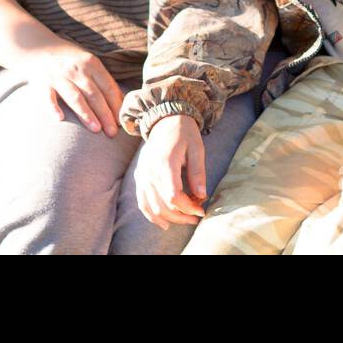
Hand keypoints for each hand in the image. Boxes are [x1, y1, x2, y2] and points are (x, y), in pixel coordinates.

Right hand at [26, 41, 123, 135]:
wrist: (39, 50)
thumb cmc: (72, 62)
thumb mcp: (90, 64)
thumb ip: (104, 81)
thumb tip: (122, 102)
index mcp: (92, 63)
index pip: (107, 87)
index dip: (115, 105)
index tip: (121, 122)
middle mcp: (76, 69)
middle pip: (94, 94)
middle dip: (105, 114)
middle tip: (112, 133)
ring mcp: (58, 76)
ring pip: (75, 97)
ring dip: (86, 114)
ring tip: (96, 129)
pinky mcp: (43, 84)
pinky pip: (48, 97)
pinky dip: (53, 107)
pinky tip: (60, 119)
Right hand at [134, 114, 206, 229]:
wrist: (165, 120)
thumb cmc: (184, 133)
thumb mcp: (197, 149)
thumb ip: (198, 173)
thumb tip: (202, 196)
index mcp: (165, 162)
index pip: (173, 196)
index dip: (188, 208)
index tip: (201, 210)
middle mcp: (149, 171)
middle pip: (163, 205)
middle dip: (182, 215)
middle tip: (197, 216)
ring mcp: (142, 174)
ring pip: (152, 207)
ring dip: (169, 218)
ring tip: (185, 220)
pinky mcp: (139, 177)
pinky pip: (142, 202)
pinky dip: (152, 215)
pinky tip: (164, 222)